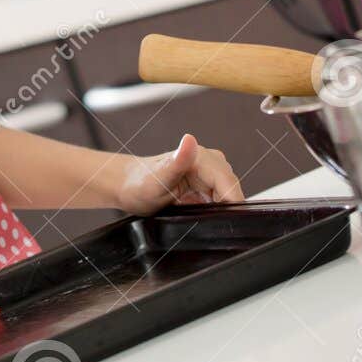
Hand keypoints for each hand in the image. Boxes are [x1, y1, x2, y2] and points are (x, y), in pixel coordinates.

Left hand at [112, 134, 243, 215]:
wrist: (129, 187)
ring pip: (228, 197)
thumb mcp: (158, 177)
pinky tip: (198, 213)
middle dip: (225, 208)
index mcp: (201, 157)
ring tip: (196, 213)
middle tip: (205, 221)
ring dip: (220, 210)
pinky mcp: (207, 185)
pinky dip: (214, 210)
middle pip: (231, 190)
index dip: (232, 203)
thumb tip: (189, 140)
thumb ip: (177, 161)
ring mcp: (209, 174)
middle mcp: (209, 162)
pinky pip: (220, 201)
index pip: (229, 182)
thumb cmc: (140, 183)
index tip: (229, 221)